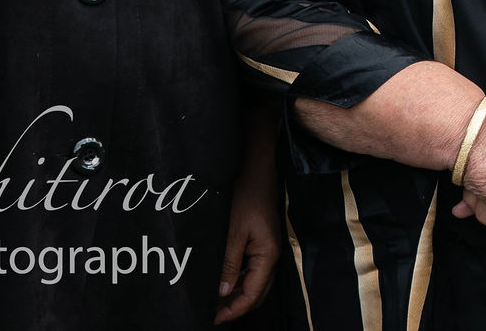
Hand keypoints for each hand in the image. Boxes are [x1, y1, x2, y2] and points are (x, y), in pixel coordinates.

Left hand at [214, 146, 280, 321]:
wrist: (259, 169)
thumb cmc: (247, 196)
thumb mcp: (233, 232)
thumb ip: (228, 264)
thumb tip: (222, 293)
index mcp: (268, 256)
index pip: (253, 294)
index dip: (234, 310)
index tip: (214, 318)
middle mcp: (272, 256)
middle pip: (257, 293)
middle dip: (237, 306)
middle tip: (213, 314)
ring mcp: (268, 249)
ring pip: (255, 283)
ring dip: (237, 295)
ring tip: (215, 302)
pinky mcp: (262, 242)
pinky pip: (253, 270)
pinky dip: (239, 281)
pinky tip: (224, 282)